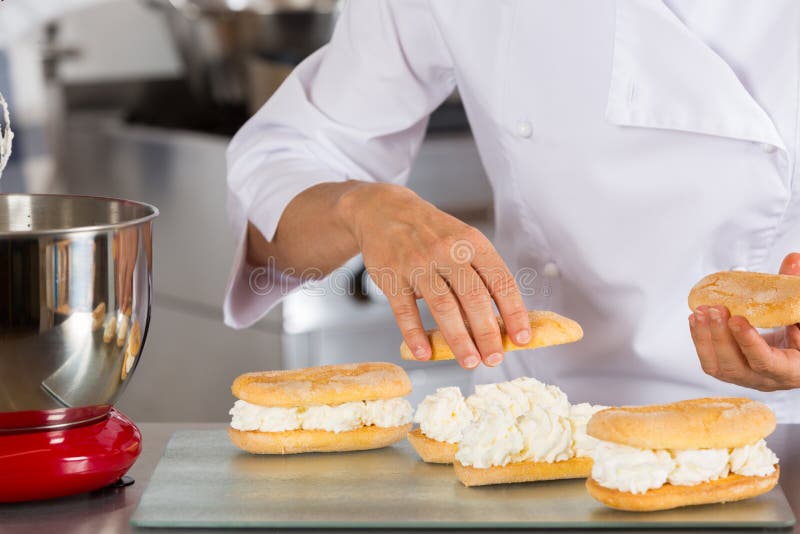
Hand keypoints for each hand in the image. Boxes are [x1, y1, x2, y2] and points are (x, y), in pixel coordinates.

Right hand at [338, 182, 530, 368]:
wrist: (384, 210)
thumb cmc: (432, 233)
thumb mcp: (462, 241)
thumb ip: (479, 276)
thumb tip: (499, 322)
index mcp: (473, 243)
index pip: (501, 281)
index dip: (514, 313)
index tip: (521, 338)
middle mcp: (447, 251)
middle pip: (473, 298)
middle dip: (487, 333)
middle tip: (495, 359)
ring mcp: (417, 264)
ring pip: (443, 307)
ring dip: (458, 339)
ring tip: (470, 362)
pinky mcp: (392, 277)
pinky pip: (405, 311)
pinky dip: (415, 335)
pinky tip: (426, 353)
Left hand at [689, 253, 799, 390]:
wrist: (796, 354)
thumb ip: (797, 290)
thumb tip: (792, 259)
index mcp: (790, 370)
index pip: (766, 362)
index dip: (749, 342)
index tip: (736, 319)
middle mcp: (765, 379)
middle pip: (735, 366)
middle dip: (721, 336)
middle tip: (716, 309)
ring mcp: (745, 377)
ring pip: (717, 366)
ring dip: (705, 337)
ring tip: (701, 311)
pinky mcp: (729, 370)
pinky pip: (710, 361)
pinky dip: (700, 340)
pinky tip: (696, 319)